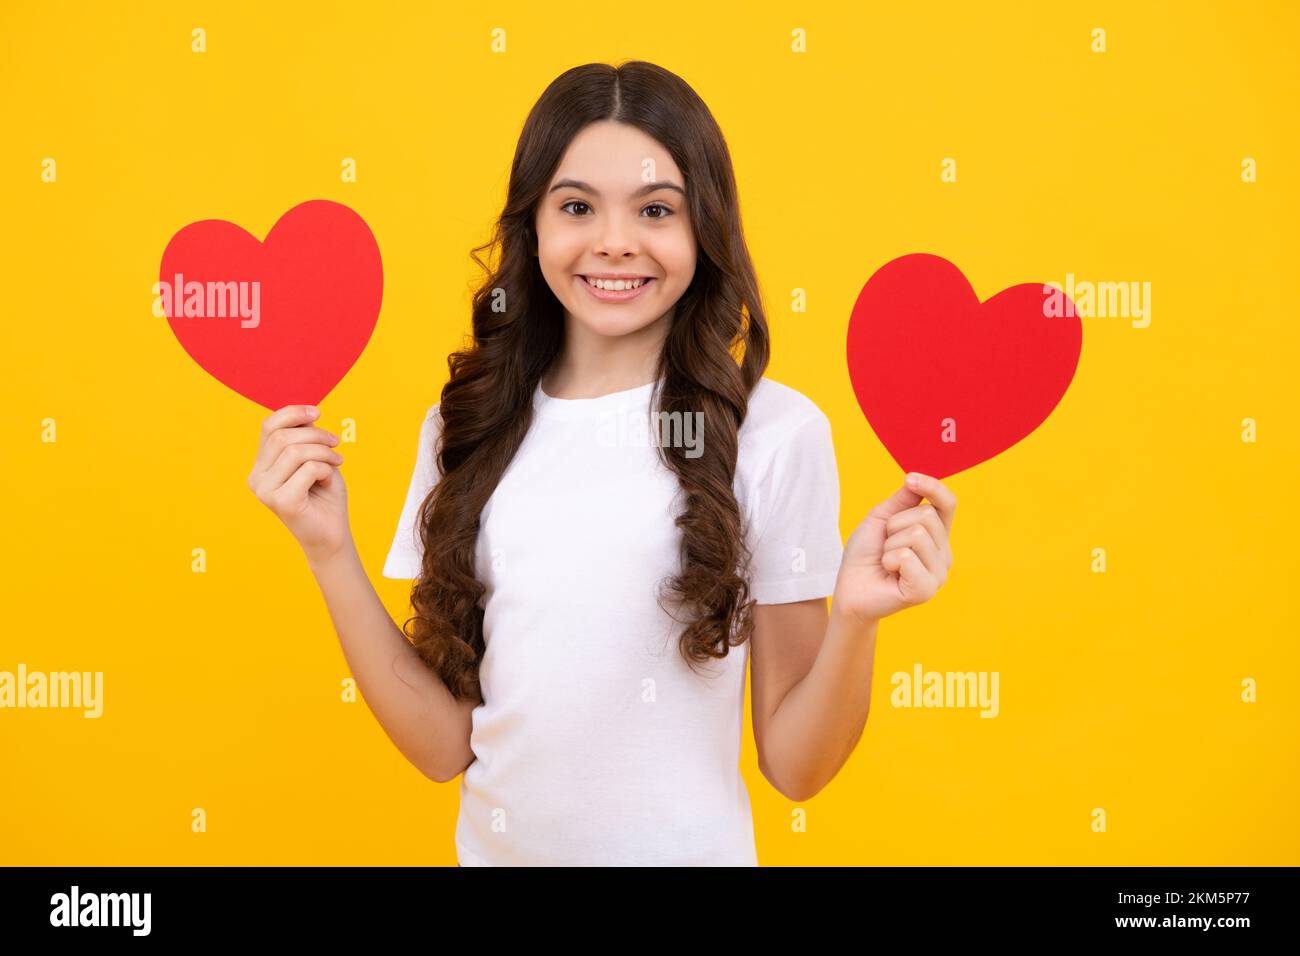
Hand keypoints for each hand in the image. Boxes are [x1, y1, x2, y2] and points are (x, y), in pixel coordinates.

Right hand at [247, 404, 352, 564]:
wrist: (332, 534)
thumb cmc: (324, 495)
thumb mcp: (315, 458)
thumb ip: (305, 437)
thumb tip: (306, 413)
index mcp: (261, 465)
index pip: (269, 426)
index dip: (293, 413)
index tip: (318, 412)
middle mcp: (257, 478)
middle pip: (282, 437)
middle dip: (316, 435)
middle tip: (336, 444)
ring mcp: (265, 491)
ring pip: (295, 451)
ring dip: (324, 452)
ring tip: (337, 462)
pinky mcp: (282, 502)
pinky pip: (308, 469)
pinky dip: (325, 469)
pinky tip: (329, 480)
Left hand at [831, 472, 955, 626]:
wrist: (850, 588)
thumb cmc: (866, 554)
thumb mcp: (882, 518)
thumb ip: (902, 500)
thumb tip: (916, 478)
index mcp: (937, 536)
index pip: (948, 504)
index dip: (933, 487)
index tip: (910, 478)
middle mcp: (944, 554)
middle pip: (927, 516)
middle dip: (895, 525)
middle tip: (886, 546)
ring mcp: (938, 574)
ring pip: (917, 534)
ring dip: (890, 545)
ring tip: (887, 561)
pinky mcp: (926, 590)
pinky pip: (907, 557)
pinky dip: (889, 560)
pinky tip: (889, 574)